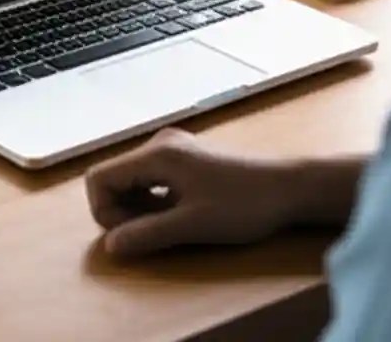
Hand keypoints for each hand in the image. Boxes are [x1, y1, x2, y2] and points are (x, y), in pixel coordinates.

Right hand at [85, 129, 363, 257]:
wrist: (291, 187)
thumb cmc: (245, 203)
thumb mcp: (192, 225)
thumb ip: (147, 234)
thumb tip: (111, 246)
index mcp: (156, 154)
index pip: (99, 178)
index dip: (105, 212)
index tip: (133, 234)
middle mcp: (160, 144)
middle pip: (114, 178)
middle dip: (123, 211)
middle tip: (154, 234)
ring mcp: (175, 149)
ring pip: (134, 181)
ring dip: (140, 209)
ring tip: (171, 226)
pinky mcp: (189, 159)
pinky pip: (153, 180)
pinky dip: (156, 201)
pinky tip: (182, 215)